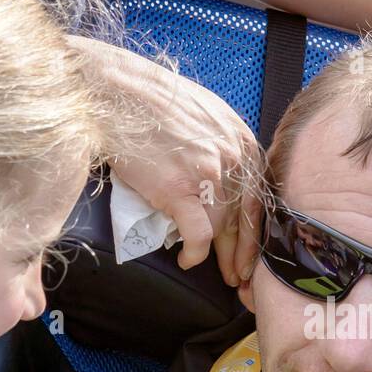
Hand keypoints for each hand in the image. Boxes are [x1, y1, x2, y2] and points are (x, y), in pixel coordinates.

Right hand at [70, 36, 264, 285]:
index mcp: (241, 140)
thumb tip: (222, 182)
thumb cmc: (151, 103)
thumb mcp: (205, 116)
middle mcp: (232, 157)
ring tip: (212, 271)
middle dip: (242, 252)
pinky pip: (199, 234)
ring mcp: (207, 174)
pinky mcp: (180, 189)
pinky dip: (195, 252)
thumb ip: (221, 147)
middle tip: (239, 276)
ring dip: (218, 256)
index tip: (251, 253)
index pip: (258, 196)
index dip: (255, 230)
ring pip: (222, 227)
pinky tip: (188, 260)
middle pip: (244, 217)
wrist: (114, 94)